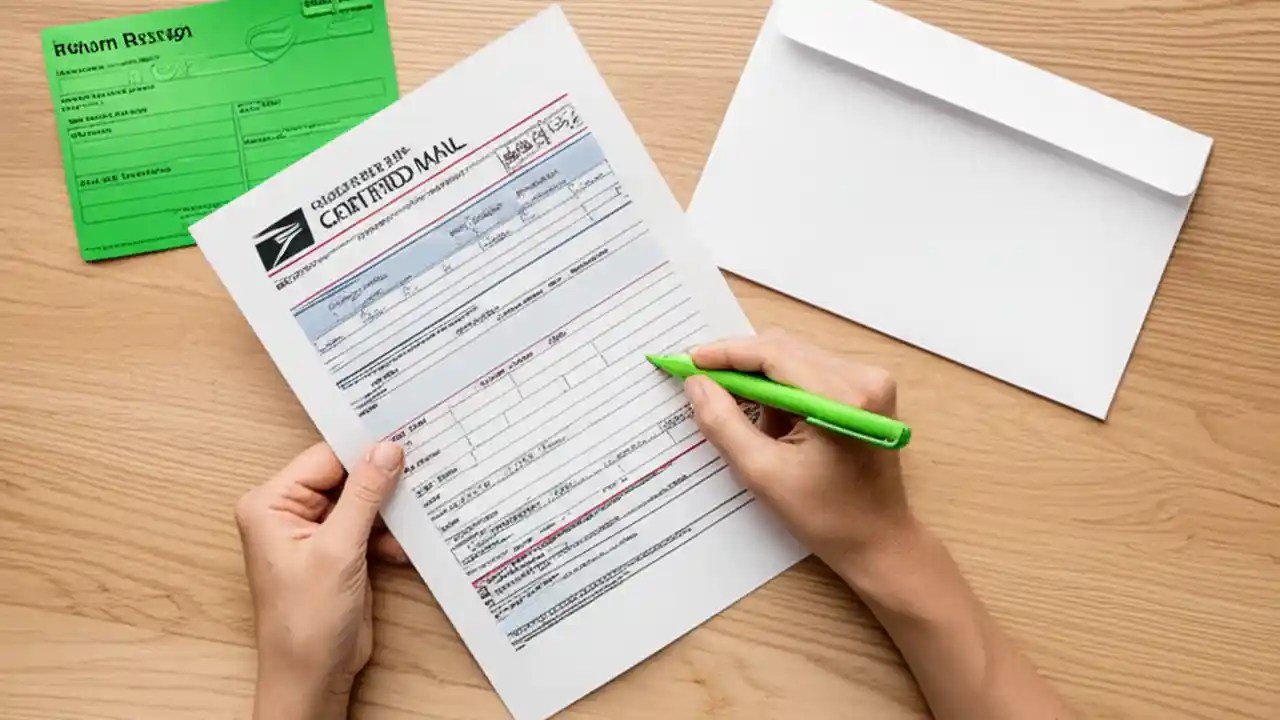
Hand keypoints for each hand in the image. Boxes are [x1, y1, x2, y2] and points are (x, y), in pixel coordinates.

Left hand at [235, 441, 406, 719]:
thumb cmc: (305, 622)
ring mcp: (315, 534)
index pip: (324, 458)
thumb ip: (364, 495)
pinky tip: (406, 543)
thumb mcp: (338, 550)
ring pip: (361, 500)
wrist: (312, 677)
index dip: (363, 450)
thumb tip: (386, 450)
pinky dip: (390, 533)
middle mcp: (289, 513)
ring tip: (419, 506)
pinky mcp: (338, 553)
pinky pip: (369, 526)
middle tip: (421, 466)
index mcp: (271, 504)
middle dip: (381, 479)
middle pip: (344, 476)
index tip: (404, 438)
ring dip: (389, 509)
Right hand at [684, 331, 915, 584]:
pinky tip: (772, 423)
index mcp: (844, 397)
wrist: (878, 541)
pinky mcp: (867, 390)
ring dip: (761, 381)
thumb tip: (696, 383)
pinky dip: (781, 390)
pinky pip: (810, 372)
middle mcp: (864, 377)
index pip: (773, 353)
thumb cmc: (827, 517)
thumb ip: (724, 423)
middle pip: (784, 348)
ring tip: (744, 420)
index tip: (687, 360)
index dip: (725, 353)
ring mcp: (869, 381)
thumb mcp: (762, 473)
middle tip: (698, 381)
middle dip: (738, 364)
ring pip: (794, 357)